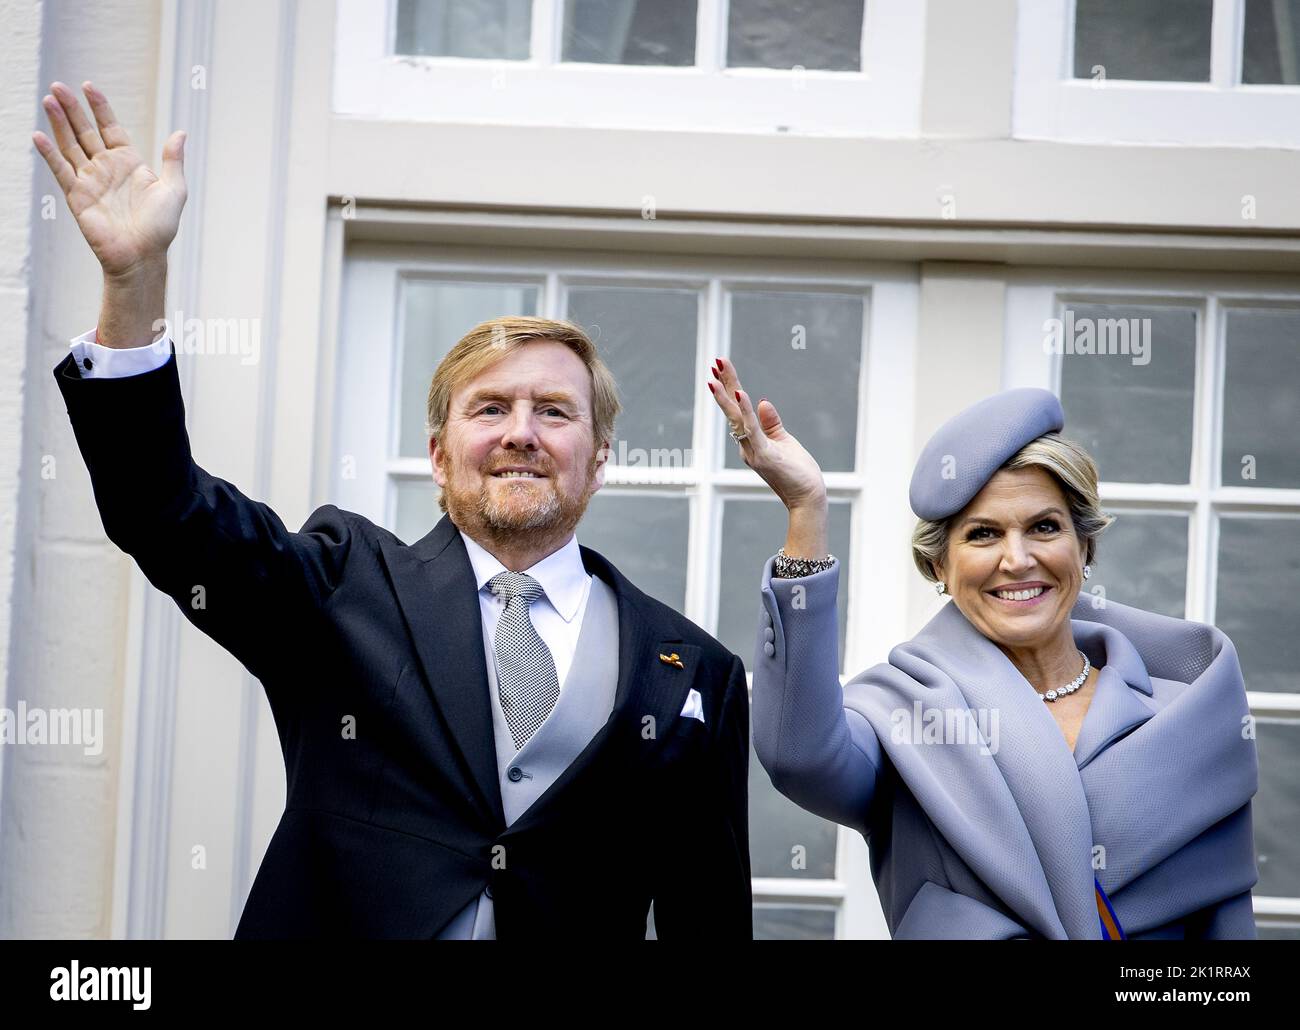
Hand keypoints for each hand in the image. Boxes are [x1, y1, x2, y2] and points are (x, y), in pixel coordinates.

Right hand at [32, 81, 186, 279]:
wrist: (142, 256)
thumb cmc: (161, 228)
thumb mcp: (174, 190)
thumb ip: (173, 160)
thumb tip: (180, 133)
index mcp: (130, 163)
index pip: (111, 128)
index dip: (100, 108)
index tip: (89, 87)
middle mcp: (107, 169)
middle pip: (85, 131)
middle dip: (72, 109)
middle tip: (59, 86)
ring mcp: (90, 180)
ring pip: (70, 145)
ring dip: (58, 123)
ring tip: (48, 100)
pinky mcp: (77, 196)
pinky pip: (61, 170)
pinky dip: (49, 153)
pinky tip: (39, 135)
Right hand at [707, 357, 827, 511]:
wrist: (807, 498)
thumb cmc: (797, 472)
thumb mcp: (783, 441)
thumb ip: (771, 423)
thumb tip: (763, 401)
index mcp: (750, 441)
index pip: (737, 410)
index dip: (729, 388)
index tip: (720, 367)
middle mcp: (746, 446)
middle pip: (732, 410)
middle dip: (723, 385)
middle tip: (714, 362)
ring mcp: (753, 451)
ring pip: (736, 419)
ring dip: (726, 397)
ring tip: (715, 377)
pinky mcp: (764, 455)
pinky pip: (753, 429)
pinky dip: (747, 411)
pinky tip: (741, 394)